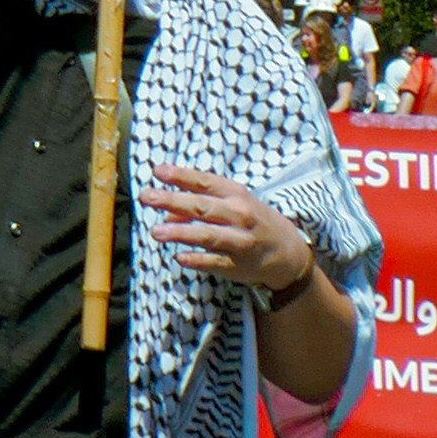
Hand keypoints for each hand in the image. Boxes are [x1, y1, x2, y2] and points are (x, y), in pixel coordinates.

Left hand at [147, 163, 318, 301]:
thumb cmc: (255, 221)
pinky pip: (215, 263)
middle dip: (173, 201)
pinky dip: (197, 260)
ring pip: (208, 235)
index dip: (181, 176)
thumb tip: (166, 213)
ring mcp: (240, 241)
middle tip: (147, 197)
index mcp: (237, 195)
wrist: (289, 253)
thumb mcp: (235, 204)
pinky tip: (179, 257)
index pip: (205, 182)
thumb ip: (201, 204)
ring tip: (155, 232)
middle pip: (202, 207)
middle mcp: (239, 215)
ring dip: (180, 232)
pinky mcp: (238, 266)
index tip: (157, 171)